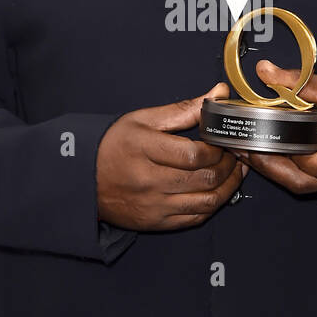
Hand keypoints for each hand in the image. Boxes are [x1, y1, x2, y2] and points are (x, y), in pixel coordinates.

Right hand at [96, 83, 248, 231]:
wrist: (83, 179)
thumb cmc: (113, 146)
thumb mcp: (144, 119)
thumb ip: (184, 109)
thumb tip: (218, 94)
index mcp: (144, 150)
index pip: (195, 155)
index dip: (218, 149)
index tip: (224, 141)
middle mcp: (149, 181)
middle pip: (204, 179)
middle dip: (228, 166)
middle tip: (233, 154)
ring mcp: (154, 205)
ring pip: (206, 202)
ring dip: (228, 187)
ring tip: (234, 171)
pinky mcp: (156, 222)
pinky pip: (195, 218)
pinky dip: (213, 205)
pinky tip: (218, 190)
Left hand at [230, 60, 316, 197]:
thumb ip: (300, 82)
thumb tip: (266, 71)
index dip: (292, 156)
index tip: (271, 139)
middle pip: (304, 184)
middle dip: (272, 168)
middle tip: (246, 151)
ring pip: (305, 187)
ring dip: (278, 172)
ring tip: (254, 154)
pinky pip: (310, 184)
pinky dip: (290, 172)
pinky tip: (274, 158)